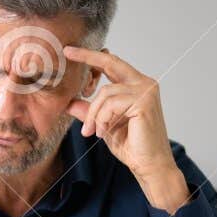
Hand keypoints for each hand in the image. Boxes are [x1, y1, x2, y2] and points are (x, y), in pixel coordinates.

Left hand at [63, 46, 190, 212]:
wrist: (149, 165)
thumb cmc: (131, 146)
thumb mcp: (103, 124)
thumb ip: (89, 111)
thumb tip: (69, 102)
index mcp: (136, 86)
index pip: (111, 64)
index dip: (91, 57)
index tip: (70, 51)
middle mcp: (144, 84)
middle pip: (110, 62)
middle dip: (87, 57)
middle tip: (67, 52)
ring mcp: (146, 91)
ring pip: (105, 93)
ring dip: (93, 114)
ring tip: (91, 132)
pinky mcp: (144, 102)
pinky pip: (111, 104)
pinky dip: (101, 119)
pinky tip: (102, 132)